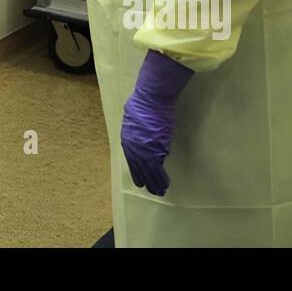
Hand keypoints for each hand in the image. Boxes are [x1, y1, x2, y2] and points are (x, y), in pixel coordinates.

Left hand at [120, 50, 193, 195]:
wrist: (152, 98)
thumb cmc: (143, 102)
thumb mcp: (132, 116)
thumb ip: (136, 128)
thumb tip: (141, 132)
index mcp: (126, 139)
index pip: (131, 160)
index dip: (137, 169)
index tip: (140, 178)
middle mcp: (132, 148)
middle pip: (138, 169)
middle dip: (144, 180)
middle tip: (150, 189)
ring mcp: (143, 152)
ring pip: (148, 173)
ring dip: (155, 183)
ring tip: (160, 191)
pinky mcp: (155, 153)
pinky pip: (158, 171)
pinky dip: (162, 179)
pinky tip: (165, 185)